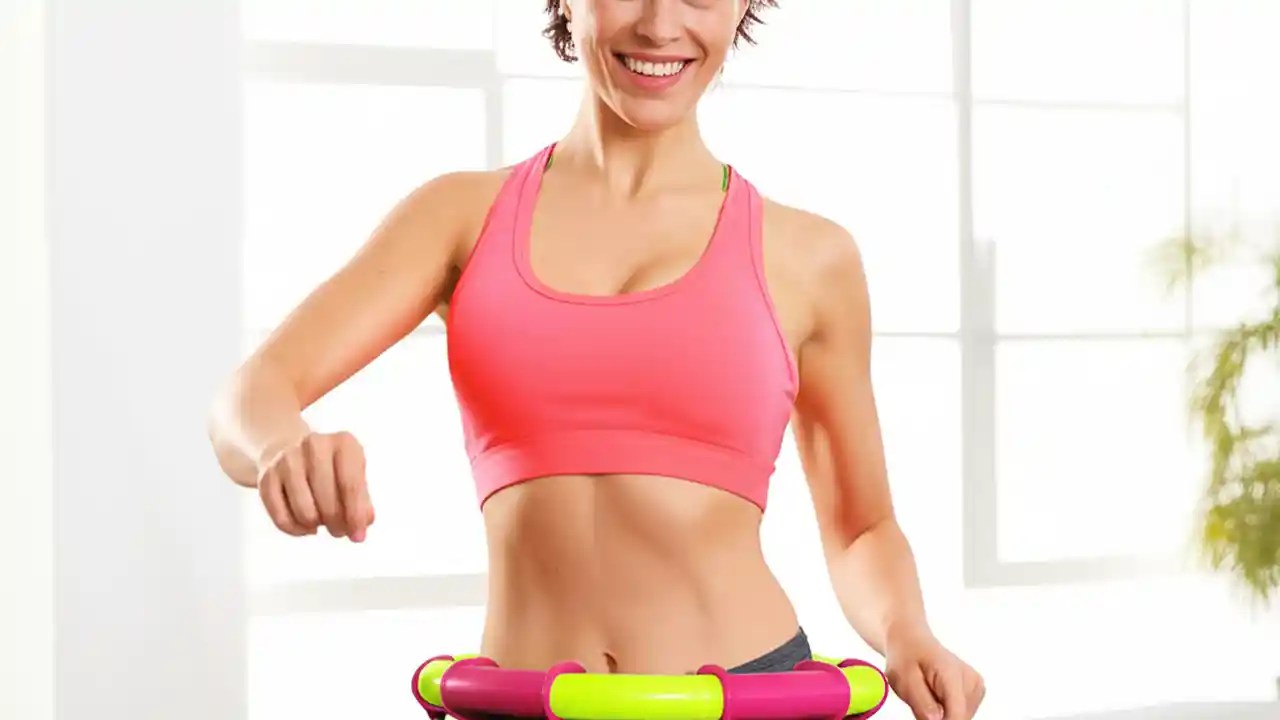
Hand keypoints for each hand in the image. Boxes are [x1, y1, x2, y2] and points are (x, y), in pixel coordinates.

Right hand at [257, 431, 374, 541]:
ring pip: (305, 512)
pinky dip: (296, 530)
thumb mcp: (354, 476)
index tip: (358, 536)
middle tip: (339, 530)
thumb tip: (362, 524)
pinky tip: (305, 525)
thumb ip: (362, 501)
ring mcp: (287, 460)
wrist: (290, 449)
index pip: (351, 485)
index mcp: (343, 443)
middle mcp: (314, 445)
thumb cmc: (331, 469)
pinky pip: (281, 518)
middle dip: (336, 524)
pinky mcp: (267, 477)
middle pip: (328, 502)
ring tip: (321, 521)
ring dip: (316, 526)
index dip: (356, 516)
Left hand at [884, 627, 984, 719]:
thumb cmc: (906, 657)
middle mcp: (971, 680)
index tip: (927, 719)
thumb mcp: (903, 680)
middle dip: (940, 718)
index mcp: (952, 674)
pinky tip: (937, 697)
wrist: (911, 642)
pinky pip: (962, 712)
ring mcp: (976, 685)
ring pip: (962, 717)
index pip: (957, 715)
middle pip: (960, 718)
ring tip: (929, 696)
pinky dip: (948, 710)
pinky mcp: (975, 691)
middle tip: (923, 704)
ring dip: (944, 715)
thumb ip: (921, 703)